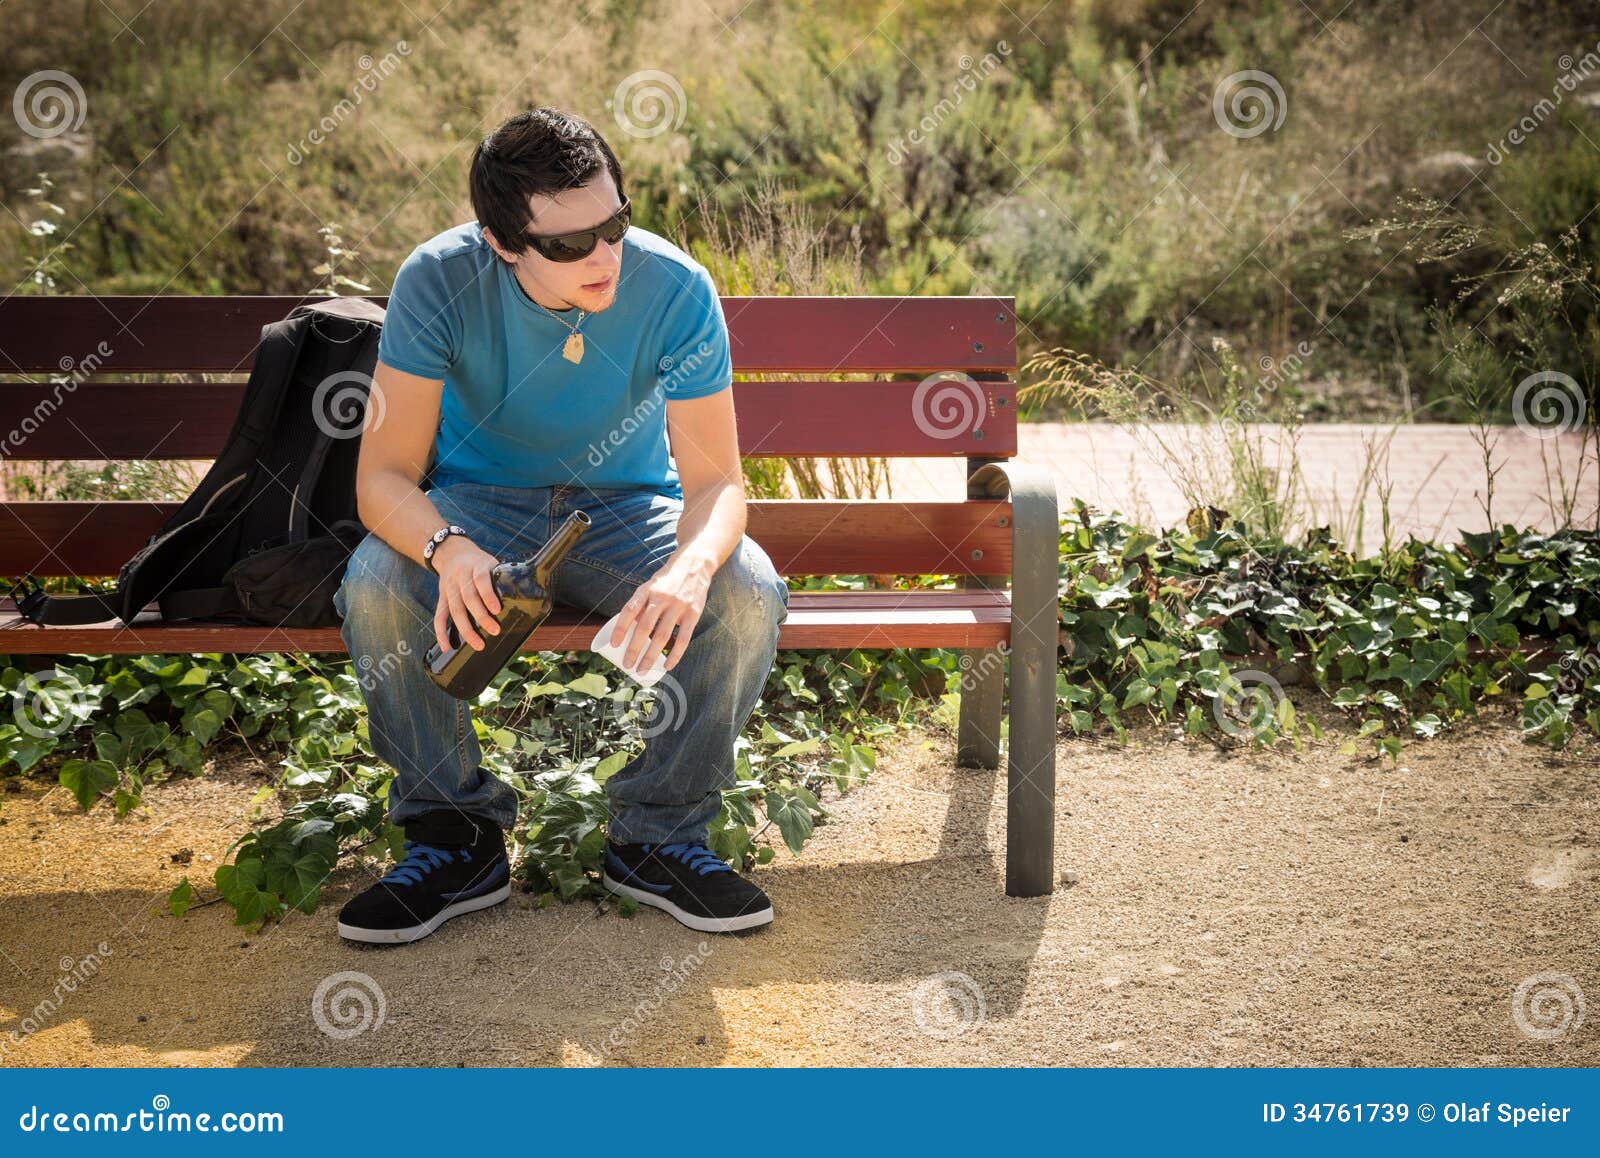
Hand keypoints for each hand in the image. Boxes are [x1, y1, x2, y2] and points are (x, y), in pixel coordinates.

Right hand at [431, 534, 502, 654]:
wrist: (452, 552)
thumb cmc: (479, 562)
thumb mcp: (491, 562)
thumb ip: (502, 578)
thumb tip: (527, 598)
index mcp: (477, 565)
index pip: (481, 579)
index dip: (488, 595)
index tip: (497, 610)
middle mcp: (460, 575)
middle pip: (468, 597)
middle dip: (481, 616)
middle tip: (494, 631)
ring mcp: (449, 587)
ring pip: (454, 609)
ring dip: (466, 629)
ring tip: (478, 644)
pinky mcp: (442, 596)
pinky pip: (439, 615)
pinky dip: (441, 632)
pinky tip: (447, 647)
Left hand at [609, 554, 715, 672]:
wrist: (695, 564)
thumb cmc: (667, 580)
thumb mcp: (650, 585)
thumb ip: (640, 605)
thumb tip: (628, 630)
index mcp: (647, 590)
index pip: (629, 610)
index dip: (620, 628)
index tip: (614, 644)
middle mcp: (662, 597)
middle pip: (644, 628)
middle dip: (634, 649)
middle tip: (627, 665)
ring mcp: (679, 606)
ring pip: (662, 636)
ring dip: (650, 656)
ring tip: (642, 670)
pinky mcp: (693, 613)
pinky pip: (683, 638)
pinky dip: (675, 655)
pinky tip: (667, 666)